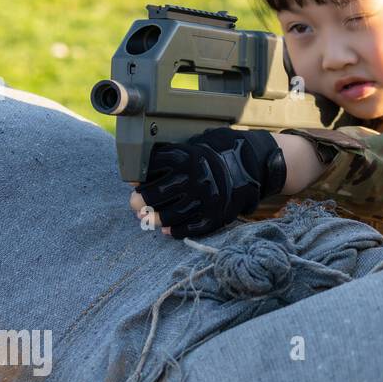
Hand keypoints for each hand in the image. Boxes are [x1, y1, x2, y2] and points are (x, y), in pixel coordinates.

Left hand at [127, 128, 286, 239]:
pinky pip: (189, 228)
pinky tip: (168, 229)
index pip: (148, 170)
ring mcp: (206, 197)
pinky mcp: (216, 214)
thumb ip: (163, 161)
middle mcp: (194, 176)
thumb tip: (135, 181)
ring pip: (168, 216)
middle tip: (137, 206)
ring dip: (154, 219)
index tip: (135, 184)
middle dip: (139, 203)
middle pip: (153, 195)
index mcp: (183, 157)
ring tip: (148, 219)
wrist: (247, 166)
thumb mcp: (188, 150)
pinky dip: (175, 231)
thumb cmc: (208, 160)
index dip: (138, 180)